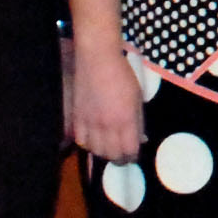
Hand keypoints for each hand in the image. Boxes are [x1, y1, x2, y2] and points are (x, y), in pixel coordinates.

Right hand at [64, 39, 146, 161]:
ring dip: (102, 152)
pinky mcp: (77, 117)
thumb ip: (138, 121)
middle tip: (121, 154)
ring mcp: (90, 122)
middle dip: (118, 158)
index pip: (129, 150)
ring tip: (107, 146)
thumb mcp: (138, 97)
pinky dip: (87, 143)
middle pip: (111, 155)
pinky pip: (80, 140)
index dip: (132, 156)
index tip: (133, 154)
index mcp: (126, 119)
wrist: (97, 59)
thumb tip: (140, 139)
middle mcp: (107, 124)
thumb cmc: (122, 75)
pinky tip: (93, 138)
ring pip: (95, 150)